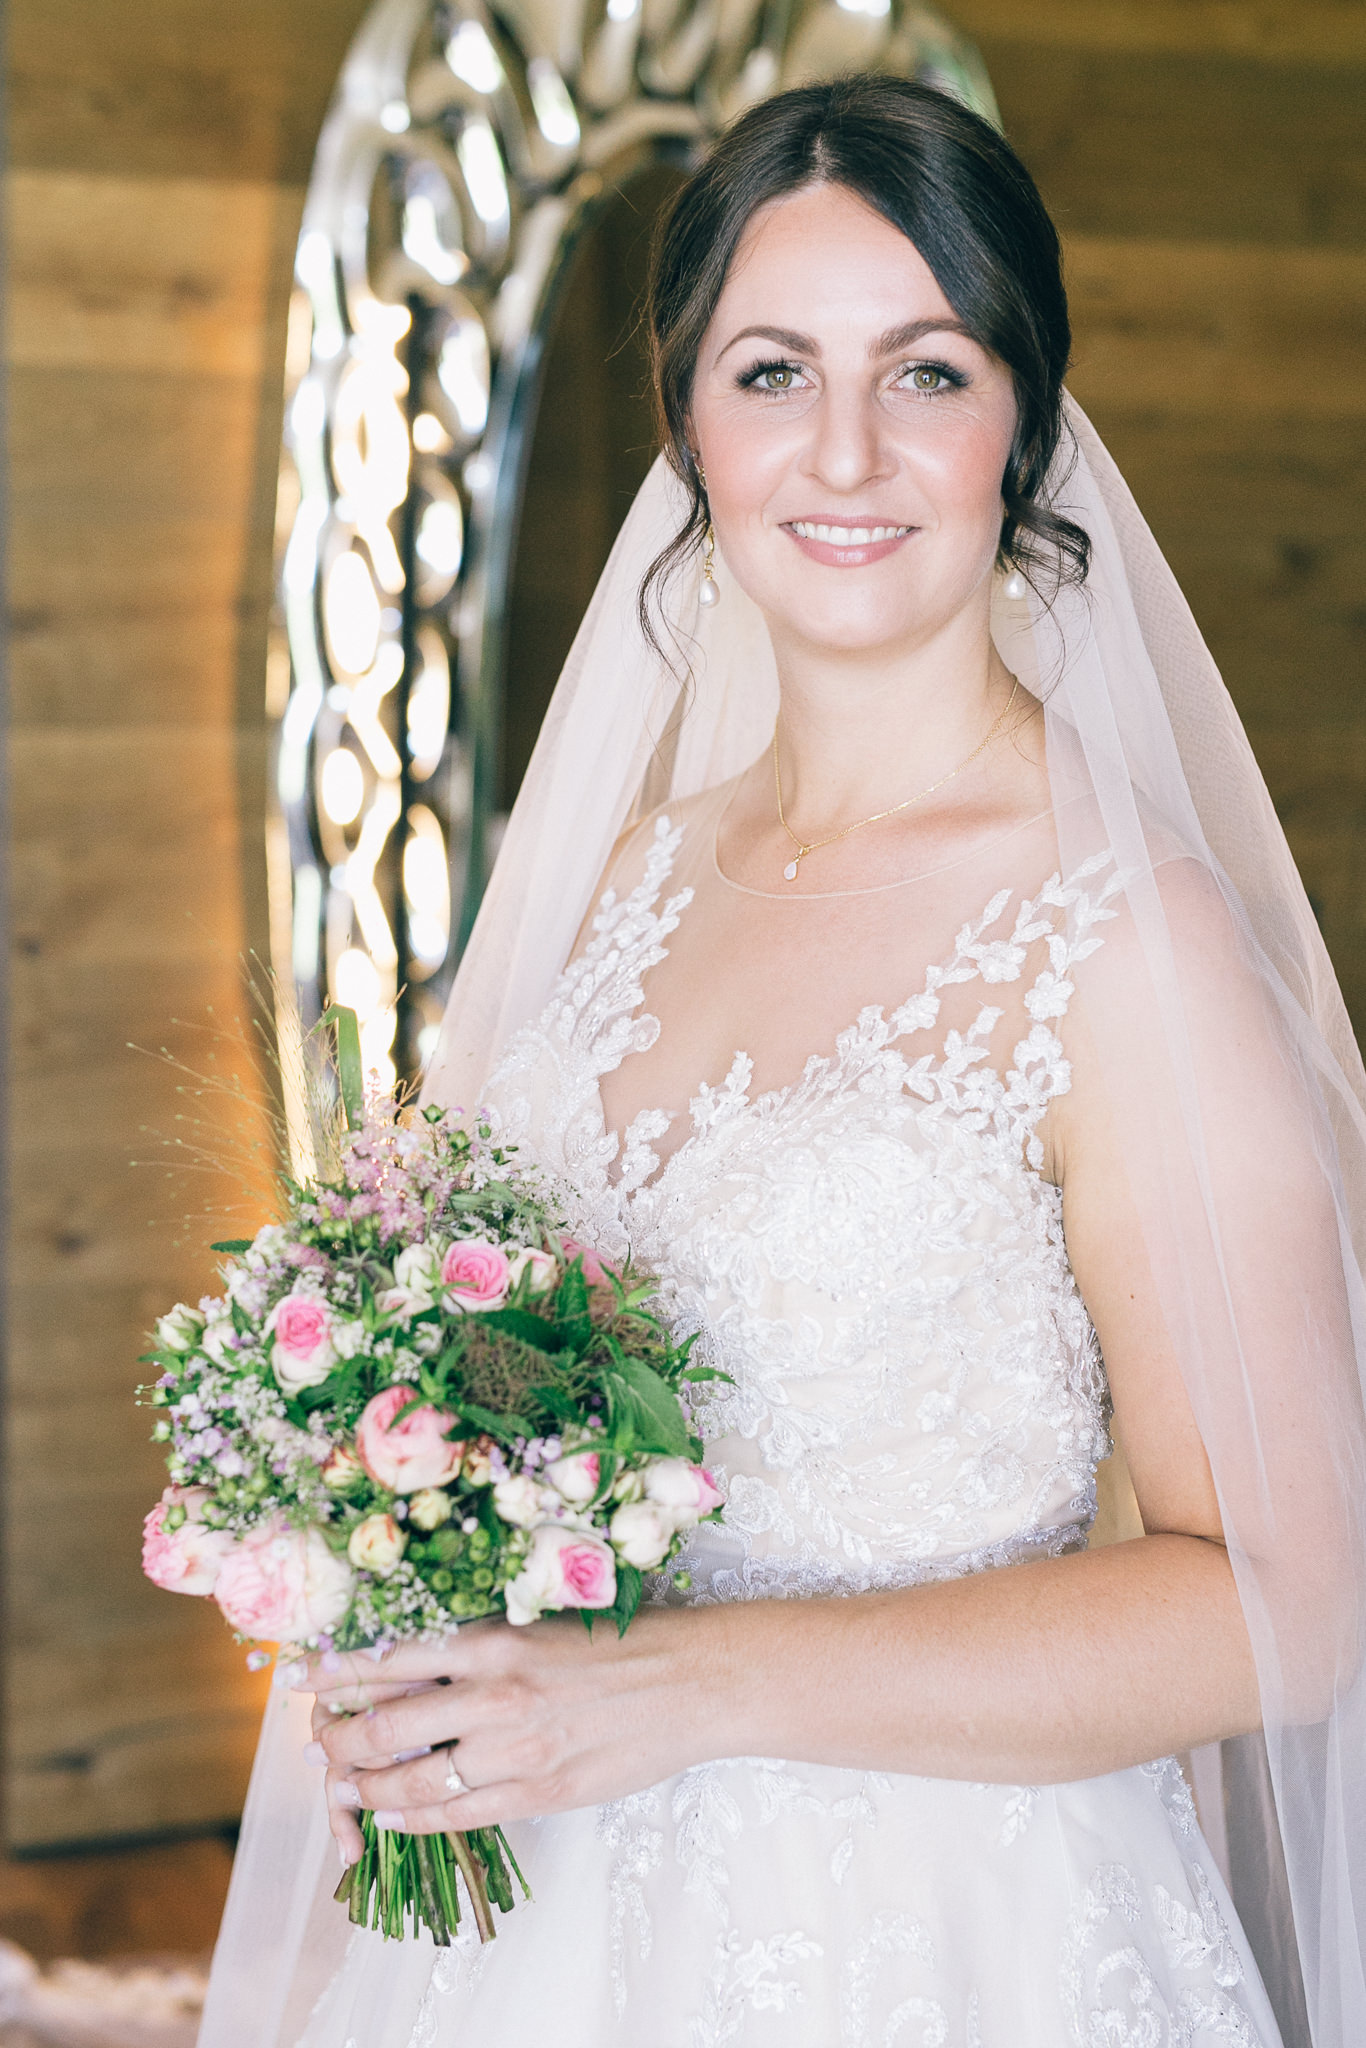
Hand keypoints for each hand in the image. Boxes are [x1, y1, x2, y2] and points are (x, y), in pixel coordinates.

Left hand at [304, 1609, 712, 1861]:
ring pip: (410, 1779)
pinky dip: (412, 1821)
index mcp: (491, 1638)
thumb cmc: (617, 1641)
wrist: (691, 1680)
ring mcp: (514, 1749)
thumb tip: (406, 1658)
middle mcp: (493, 1693)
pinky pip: (455, 1816)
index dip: (334, 1670)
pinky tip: (392, 1818)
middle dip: (335, 1737)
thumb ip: (475, 1642)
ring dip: (365, 1786)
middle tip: (315, 1741)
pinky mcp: (539, 1792)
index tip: (298, 1676)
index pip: (387, 1655)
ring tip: (344, 1786)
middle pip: (382, 1723)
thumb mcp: (537, 1619)